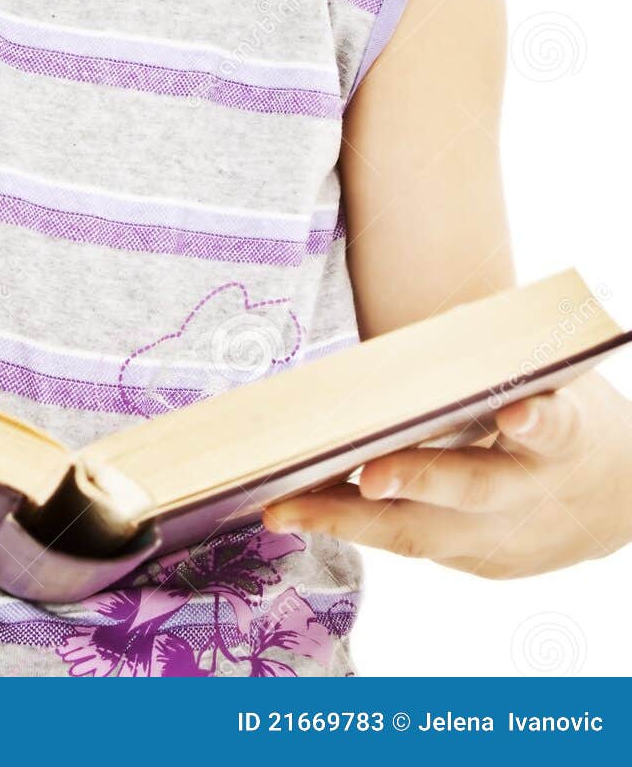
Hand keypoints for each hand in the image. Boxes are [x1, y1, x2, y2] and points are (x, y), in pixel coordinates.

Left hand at [261, 371, 631, 577]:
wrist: (616, 499)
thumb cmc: (564, 416)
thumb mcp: (556, 380)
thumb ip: (504, 362)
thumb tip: (442, 321)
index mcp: (565, 438)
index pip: (556, 428)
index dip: (538, 421)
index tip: (517, 411)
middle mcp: (533, 494)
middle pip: (474, 490)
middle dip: (418, 481)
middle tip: (368, 474)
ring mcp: (504, 538)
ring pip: (424, 533)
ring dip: (349, 520)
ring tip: (285, 507)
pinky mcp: (476, 563)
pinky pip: (410, 543)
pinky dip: (357, 526)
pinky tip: (302, 509)